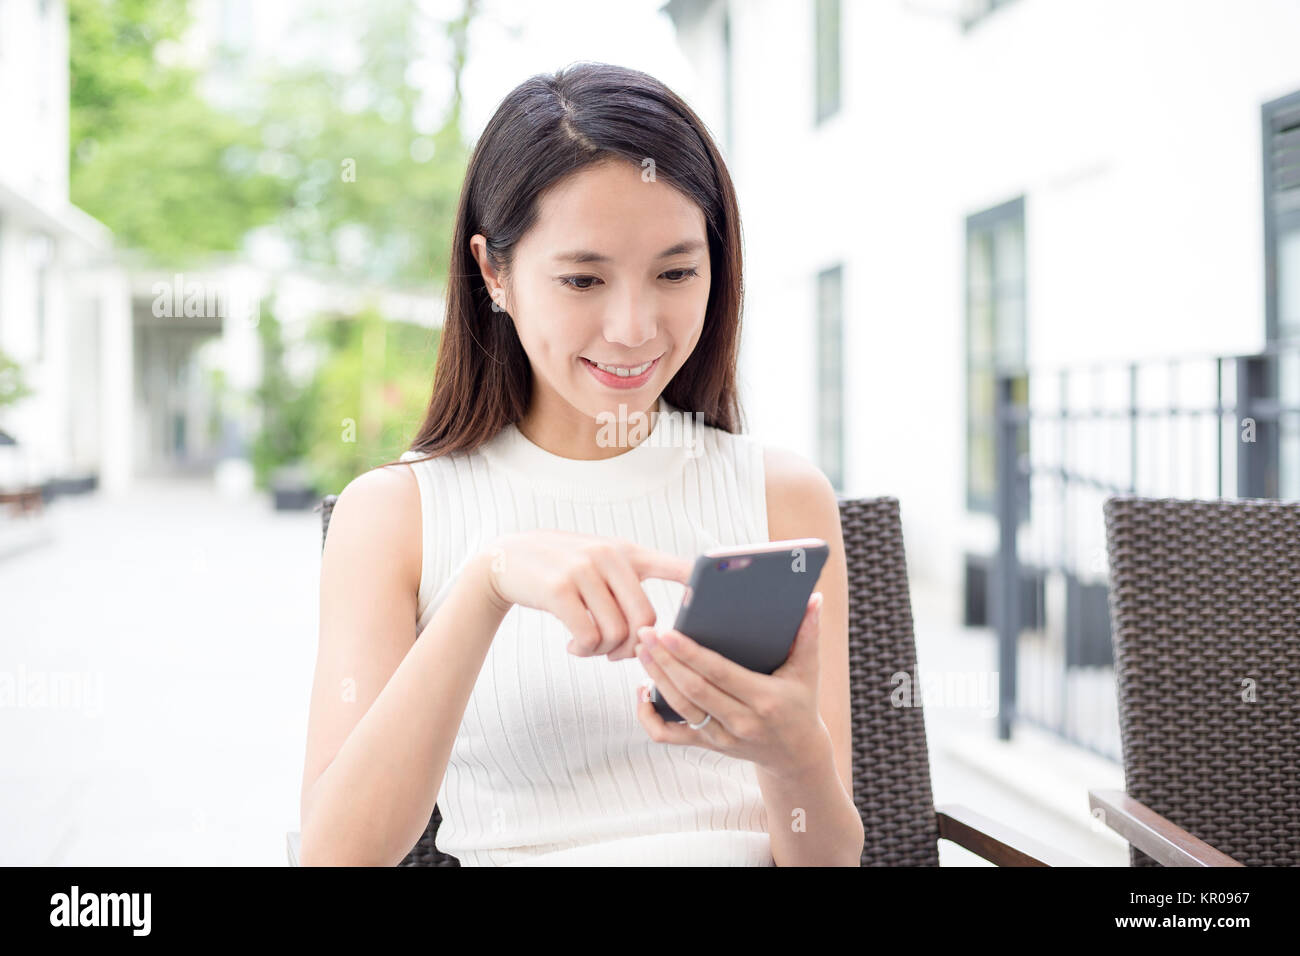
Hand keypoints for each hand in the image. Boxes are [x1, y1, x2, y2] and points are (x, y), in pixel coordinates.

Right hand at [482, 530, 693, 660]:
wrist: (506, 560)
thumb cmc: (560, 569)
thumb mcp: (599, 560)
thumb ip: (629, 581)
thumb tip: (658, 626)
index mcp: (627, 552)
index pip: (675, 566)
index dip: (699, 587)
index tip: (718, 607)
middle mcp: (609, 557)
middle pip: (646, 620)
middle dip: (635, 647)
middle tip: (616, 653)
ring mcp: (583, 570)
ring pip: (616, 634)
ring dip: (604, 652)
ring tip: (588, 646)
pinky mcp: (558, 589)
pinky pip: (588, 638)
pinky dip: (584, 651)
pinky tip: (572, 646)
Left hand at [634, 591, 829, 776]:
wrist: (797, 755)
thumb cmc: (801, 703)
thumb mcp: (809, 670)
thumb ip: (809, 632)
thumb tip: (814, 596)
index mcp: (765, 700)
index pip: (719, 674)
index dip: (690, 654)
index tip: (666, 633)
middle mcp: (741, 722)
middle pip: (693, 690)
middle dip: (664, 661)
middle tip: (645, 634)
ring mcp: (721, 737)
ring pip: (679, 709)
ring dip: (656, 679)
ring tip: (642, 650)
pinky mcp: (708, 745)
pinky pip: (669, 736)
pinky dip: (649, 716)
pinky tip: (642, 691)